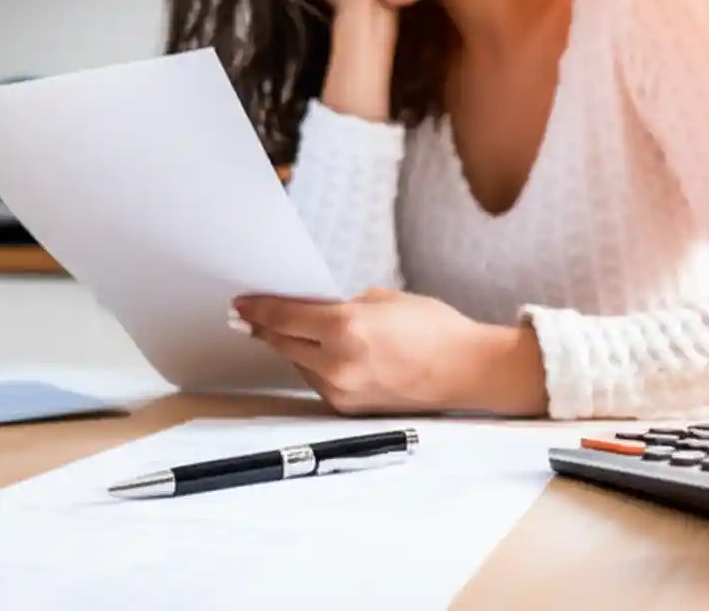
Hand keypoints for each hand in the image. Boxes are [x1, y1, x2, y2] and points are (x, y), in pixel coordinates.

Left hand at [230, 289, 547, 416]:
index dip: (258, 309)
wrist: (468, 371)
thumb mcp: (385, 299)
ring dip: (291, 346)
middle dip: (265, 328)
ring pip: (299, 364)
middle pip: (284, 343)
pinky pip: (318, 381)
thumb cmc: (436, 329)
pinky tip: (316, 351)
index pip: (284, 317)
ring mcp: (342, 391)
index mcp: (346, 328)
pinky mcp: (350, 408)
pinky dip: (313, 364)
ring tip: (284, 330)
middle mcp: (337, 364)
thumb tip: (314, 311)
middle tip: (247, 316)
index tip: (241, 304)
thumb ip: (344, 305)